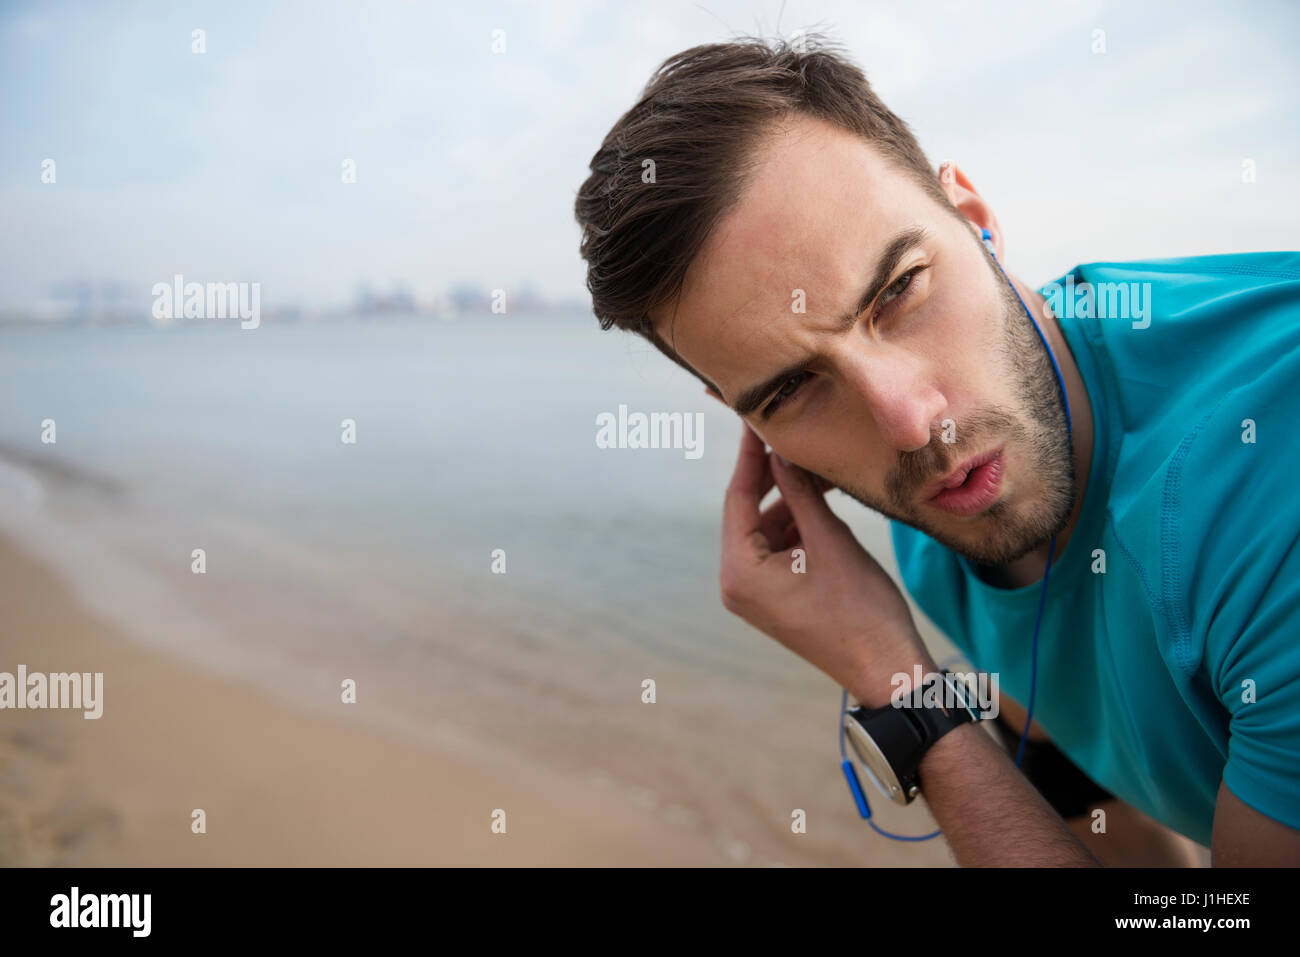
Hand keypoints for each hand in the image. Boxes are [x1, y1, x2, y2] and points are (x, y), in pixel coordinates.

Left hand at [719, 423, 935, 707]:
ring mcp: (754, 593)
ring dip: (792, 501)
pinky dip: (798, 525)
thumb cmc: (862, 611)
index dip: (751, 456)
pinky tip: (823, 501)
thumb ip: (800, 493)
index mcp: (739, 572)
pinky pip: (779, 548)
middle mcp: (736, 584)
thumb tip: (781, 451)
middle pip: (748, 512)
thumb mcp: (830, 541)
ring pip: (767, 528)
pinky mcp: (775, 596)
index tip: (757, 421)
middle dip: (774, 477)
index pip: (738, 498)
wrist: (886, 670)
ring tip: (821, 470)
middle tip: (793, 437)